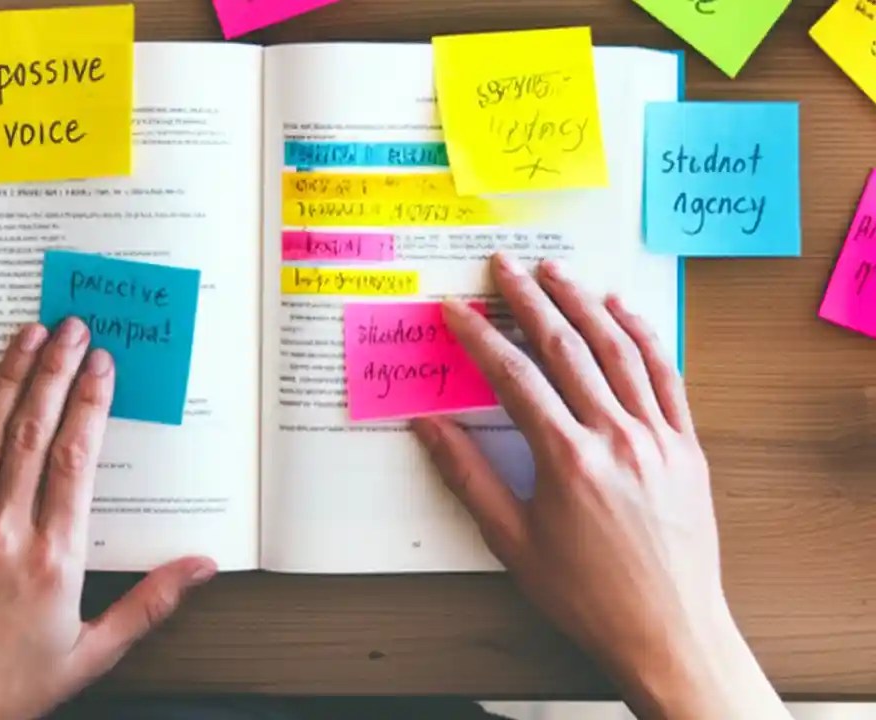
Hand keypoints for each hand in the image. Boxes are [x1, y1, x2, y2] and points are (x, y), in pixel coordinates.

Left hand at [0, 319, 216, 719]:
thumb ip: (149, 604)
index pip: (76, 457)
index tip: (101, 365)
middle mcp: (4, 531)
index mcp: (53, 559)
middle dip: (54, 369)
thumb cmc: (5, 690)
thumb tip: (200, 568)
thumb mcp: (91, 655)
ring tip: (29, 335)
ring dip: (11, 375)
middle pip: (33, 428)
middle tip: (71, 327)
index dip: (91, 401)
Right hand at [413, 255, 787, 719]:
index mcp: (568, 459)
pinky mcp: (688, 447)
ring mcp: (658, 437)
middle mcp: (616, 437)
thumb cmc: (586, 596)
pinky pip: (667, 375)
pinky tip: (623, 311)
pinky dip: (644, 336)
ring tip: (557, 272)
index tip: (455, 309)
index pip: (514, 376)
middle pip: (566, 347)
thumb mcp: (512, 541)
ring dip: (584, 303)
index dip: (479, 336)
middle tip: (504, 266)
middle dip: (529, 300)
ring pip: (618, 350)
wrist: (667, 631)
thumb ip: (467, 477)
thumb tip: (428, 427)